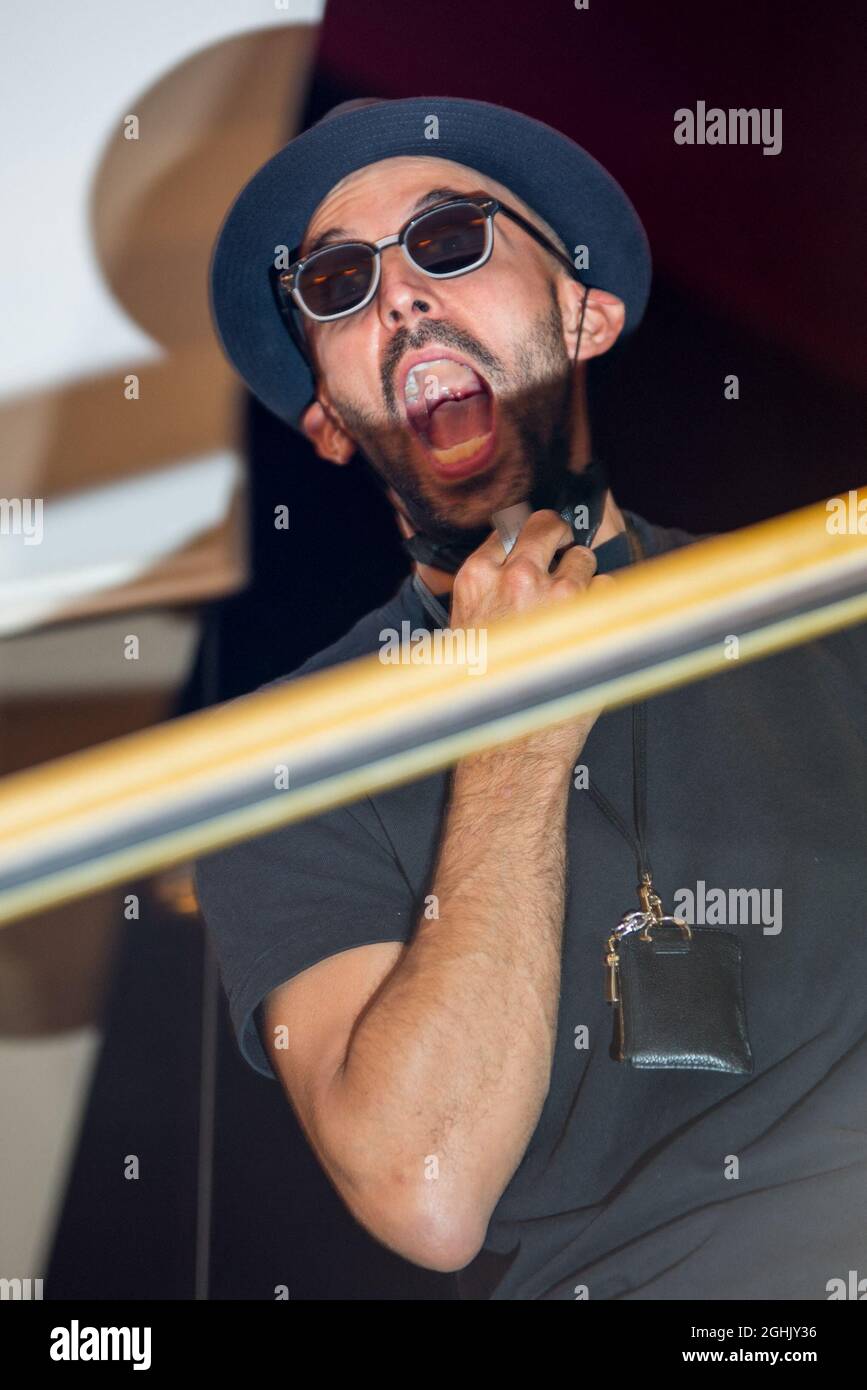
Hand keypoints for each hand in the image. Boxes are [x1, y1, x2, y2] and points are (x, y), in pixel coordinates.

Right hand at [450, 510, 613, 771]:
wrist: (510, 743)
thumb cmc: (482, 698)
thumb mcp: (461, 635)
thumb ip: (483, 597)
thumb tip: (502, 576)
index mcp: (476, 579)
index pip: (507, 530)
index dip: (524, 538)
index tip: (533, 545)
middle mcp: (517, 578)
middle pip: (547, 526)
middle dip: (558, 537)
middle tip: (563, 550)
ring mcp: (560, 594)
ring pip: (584, 558)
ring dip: (583, 577)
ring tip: (574, 609)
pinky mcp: (595, 615)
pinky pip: (610, 589)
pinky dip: (606, 604)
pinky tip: (591, 628)